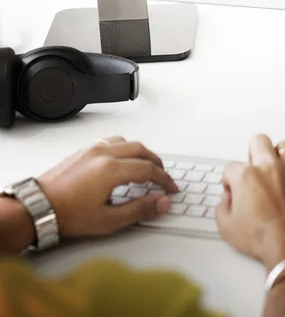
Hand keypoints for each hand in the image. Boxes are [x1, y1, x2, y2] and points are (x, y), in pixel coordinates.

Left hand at [38, 136, 177, 237]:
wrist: (36, 208)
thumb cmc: (67, 214)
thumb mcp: (108, 220)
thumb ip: (139, 209)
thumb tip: (162, 203)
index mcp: (112, 169)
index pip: (149, 169)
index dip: (164, 179)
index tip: (170, 188)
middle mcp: (104, 154)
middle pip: (141, 151)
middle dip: (156, 163)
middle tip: (163, 177)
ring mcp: (93, 150)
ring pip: (127, 142)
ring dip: (141, 152)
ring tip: (146, 165)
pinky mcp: (84, 150)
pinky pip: (112, 141)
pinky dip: (125, 147)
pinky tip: (123, 158)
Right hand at [216, 135, 284, 270]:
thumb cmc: (263, 238)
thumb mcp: (227, 228)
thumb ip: (222, 208)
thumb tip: (226, 201)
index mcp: (247, 176)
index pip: (231, 167)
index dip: (229, 180)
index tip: (233, 190)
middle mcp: (269, 167)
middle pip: (259, 141)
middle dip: (254, 151)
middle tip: (255, 166)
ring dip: (280, 156)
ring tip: (278, 168)